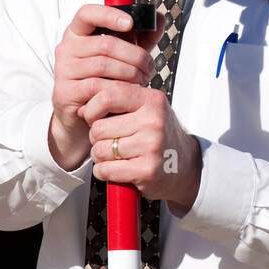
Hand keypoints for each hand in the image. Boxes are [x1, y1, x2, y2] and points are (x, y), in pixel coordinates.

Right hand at [48, 5, 164, 170]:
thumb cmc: (104, 81)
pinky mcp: (64, 92)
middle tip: (149, 67)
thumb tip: (160, 18)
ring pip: (103, 65)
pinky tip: (127, 94)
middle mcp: (67, 48)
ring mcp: (63, 70)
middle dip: (134, 55)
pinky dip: (117, 90)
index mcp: (78, 33)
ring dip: (130, 73)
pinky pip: (96, 87)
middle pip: (104, 44)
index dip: (109, 14)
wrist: (82, 116)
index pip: (87, 13)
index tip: (131, 23)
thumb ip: (141, 37)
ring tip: (143, 80)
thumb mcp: (124, 56)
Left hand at [82, 81, 202, 213]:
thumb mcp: (148, 109)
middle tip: (109, 141)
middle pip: (99, 127)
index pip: (108, 95)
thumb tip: (83, 106)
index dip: (92, 109)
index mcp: (152, 101)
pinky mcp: (147, 170)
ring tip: (115, 155)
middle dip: (96, 137)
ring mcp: (151, 146)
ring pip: (100, 150)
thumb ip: (121, 101)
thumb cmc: (161, 136)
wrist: (186, 165)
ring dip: (100, 156)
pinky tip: (115, 169)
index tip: (94, 117)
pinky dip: (104, 172)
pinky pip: (106, 169)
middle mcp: (153, 121)